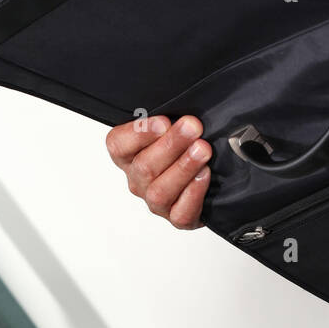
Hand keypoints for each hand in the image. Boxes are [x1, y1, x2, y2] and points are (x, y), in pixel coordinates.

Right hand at [106, 114, 211, 228]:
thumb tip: (181, 110)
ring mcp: (157, 201)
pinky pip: (181, 213)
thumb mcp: (173, 124)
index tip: (163, 121)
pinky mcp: (178, 217)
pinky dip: (193, 193)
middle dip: (171, 144)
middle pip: (144, 166)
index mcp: (129, 154)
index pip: (118, 145)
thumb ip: (169, 117)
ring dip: (184, 167)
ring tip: (202, 150)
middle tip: (193, 127)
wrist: (210, 175)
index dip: (139, 133)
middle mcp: (139, 179)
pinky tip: (204, 175)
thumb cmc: (185, 144)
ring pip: (160, 191)